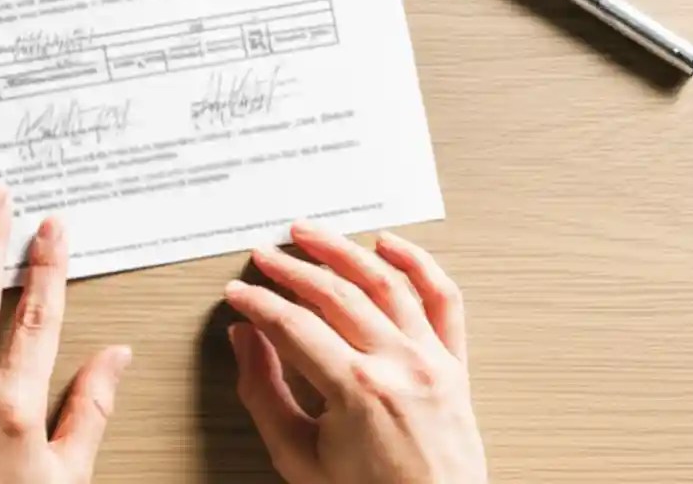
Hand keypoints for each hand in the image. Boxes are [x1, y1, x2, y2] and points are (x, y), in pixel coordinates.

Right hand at [225, 225, 486, 483]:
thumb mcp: (299, 458)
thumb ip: (264, 393)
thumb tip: (245, 341)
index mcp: (357, 390)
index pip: (293, 325)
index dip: (259, 302)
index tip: (238, 292)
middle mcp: (399, 365)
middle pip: (336, 294)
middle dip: (292, 269)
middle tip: (265, 255)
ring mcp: (431, 360)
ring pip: (385, 283)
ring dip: (343, 250)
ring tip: (312, 234)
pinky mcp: (454, 363)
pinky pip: (442, 299)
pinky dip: (419, 264)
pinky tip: (390, 245)